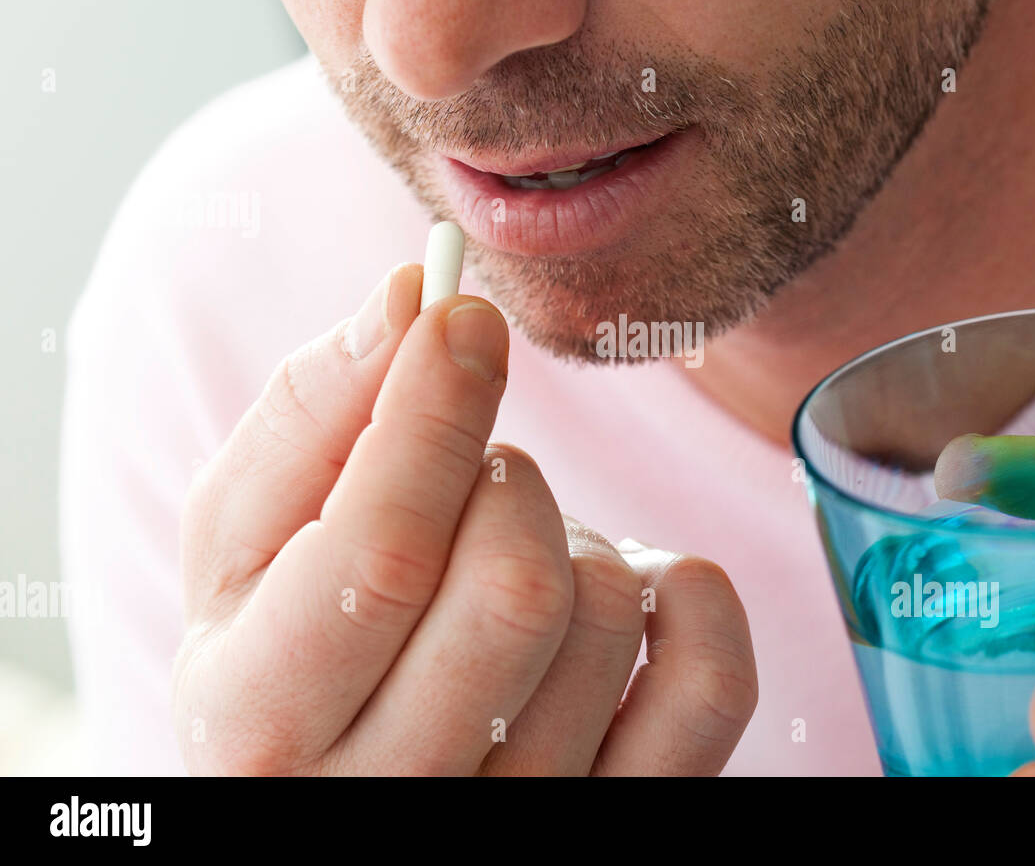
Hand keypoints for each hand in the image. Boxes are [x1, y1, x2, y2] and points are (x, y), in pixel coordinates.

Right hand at [174, 263, 756, 774]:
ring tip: (517, 561)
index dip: (434, 415)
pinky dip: (687, 592)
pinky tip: (630, 587)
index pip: (381, 556)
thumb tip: (411, 300)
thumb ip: (310, 418)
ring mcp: (517, 817)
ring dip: (579, 537)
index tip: (463, 319)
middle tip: (477, 483)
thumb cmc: (281, 639)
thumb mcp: (245, 542)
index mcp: (261, 726)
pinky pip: (710, 686)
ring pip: (606, 615)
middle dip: (507, 484)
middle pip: (515, 590)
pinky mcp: (614, 811)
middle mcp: (391, 800)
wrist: (336, 771)